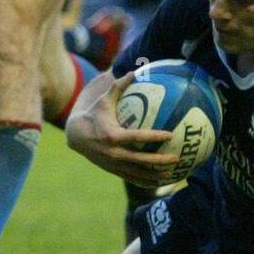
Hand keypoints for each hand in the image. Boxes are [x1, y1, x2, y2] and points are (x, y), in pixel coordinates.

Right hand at [65, 70, 182, 187]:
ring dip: (155, 175)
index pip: (137, 137)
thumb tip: (134, 70)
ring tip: (173, 175)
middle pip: (140, 159)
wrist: (76, 136)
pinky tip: (161, 183)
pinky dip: (146, 182)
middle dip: (159, 160)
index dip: (153, 136)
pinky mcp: (113, 171)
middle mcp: (113, 153)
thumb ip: (119, 87)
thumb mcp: (104, 101)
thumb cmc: (95, 114)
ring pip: (137, 173)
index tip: (169, 135)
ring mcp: (113, 164)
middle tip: (177, 157)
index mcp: (112, 135)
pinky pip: (132, 179)